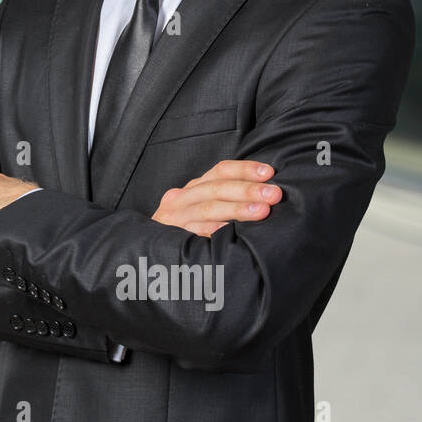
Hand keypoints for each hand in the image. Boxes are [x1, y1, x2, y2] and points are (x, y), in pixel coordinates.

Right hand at [152, 159, 280, 236]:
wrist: (146, 251)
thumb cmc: (184, 230)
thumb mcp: (198, 208)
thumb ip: (222, 201)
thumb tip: (265, 197)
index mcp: (192, 189)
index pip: (220, 171)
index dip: (245, 169)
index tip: (269, 173)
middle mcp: (182, 199)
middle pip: (216, 188)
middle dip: (247, 190)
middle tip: (274, 194)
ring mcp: (176, 219)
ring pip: (208, 209)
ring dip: (237, 209)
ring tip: (262, 211)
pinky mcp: (173, 239)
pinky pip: (196, 233)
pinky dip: (215, 231)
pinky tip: (233, 232)